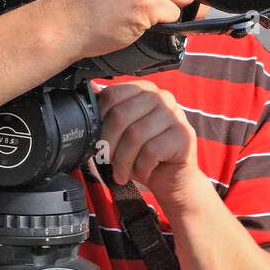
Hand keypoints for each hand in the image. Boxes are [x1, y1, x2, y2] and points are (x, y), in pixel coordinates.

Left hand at [97, 80, 203, 211]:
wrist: (174, 179)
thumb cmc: (145, 155)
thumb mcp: (123, 134)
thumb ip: (110, 119)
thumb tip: (86, 112)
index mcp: (144, 90)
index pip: (112, 94)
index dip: (99, 119)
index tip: (98, 139)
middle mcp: (162, 97)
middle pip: (120, 115)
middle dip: (108, 144)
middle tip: (107, 160)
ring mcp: (175, 115)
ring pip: (134, 136)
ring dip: (123, 161)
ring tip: (122, 173)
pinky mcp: (184, 136)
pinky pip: (151, 152)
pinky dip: (141, 167)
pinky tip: (143, 171)